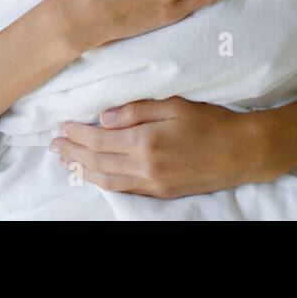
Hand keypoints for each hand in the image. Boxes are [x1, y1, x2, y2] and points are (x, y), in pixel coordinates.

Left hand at [49, 97, 273, 198]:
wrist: (242, 152)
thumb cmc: (212, 122)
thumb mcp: (175, 105)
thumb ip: (136, 110)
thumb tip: (104, 117)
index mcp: (146, 142)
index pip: (99, 140)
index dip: (77, 134)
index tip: (61, 127)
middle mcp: (144, 167)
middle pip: (97, 162)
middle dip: (72, 153)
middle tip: (53, 145)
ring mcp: (153, 184)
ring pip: (107, 180)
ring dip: (83, 170)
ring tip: (66, 161)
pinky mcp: (161, 193)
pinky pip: (124, 190)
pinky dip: (104, 182)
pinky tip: (95, 175)